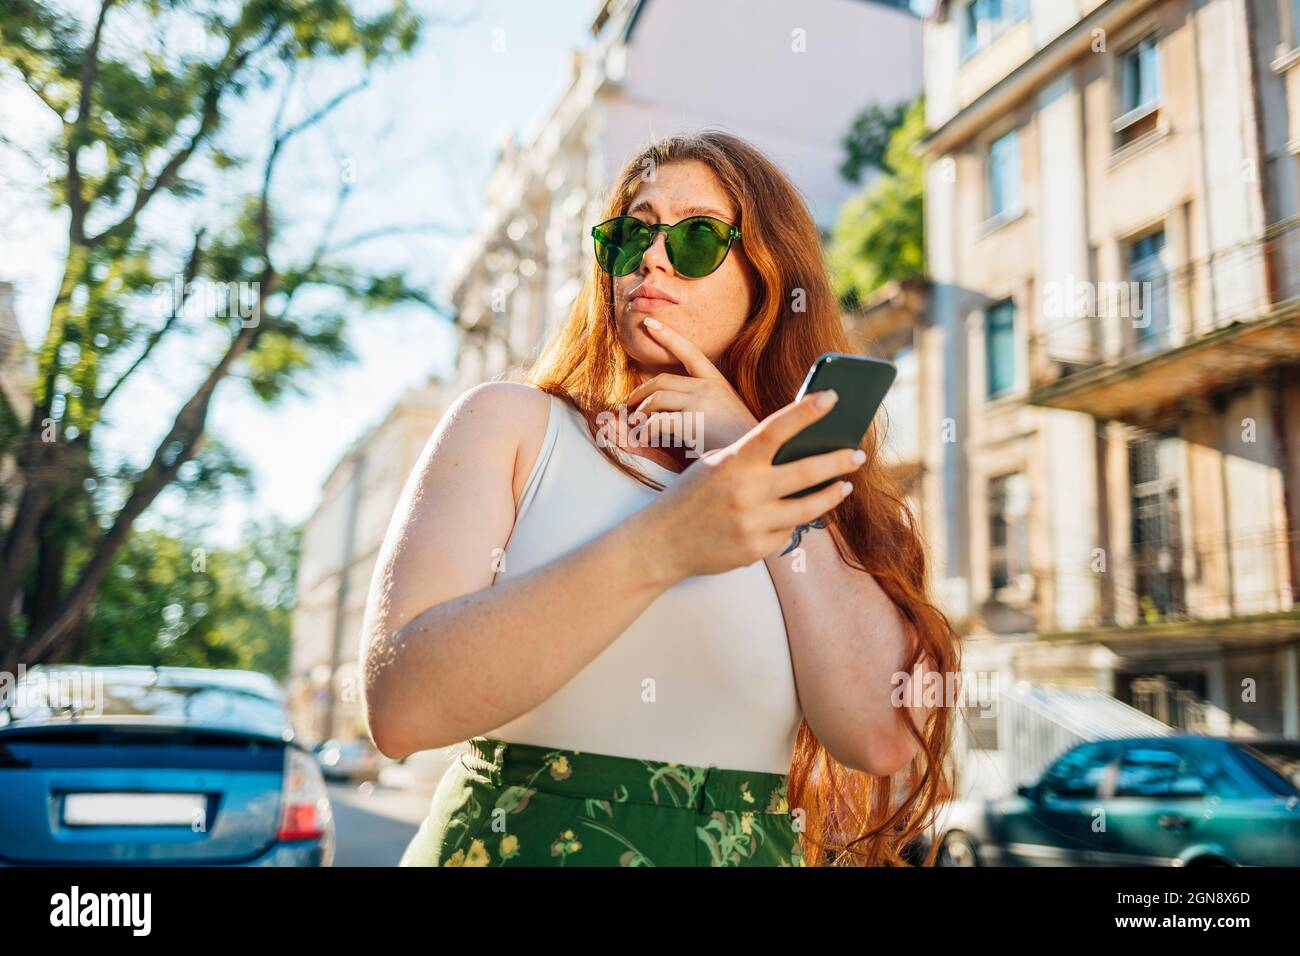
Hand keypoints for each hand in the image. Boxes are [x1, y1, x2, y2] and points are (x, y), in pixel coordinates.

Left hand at [622, 317, 758, 455]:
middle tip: (629, 404)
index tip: (649, 322)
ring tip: (636, 426)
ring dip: (641, 412)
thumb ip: (698, 402)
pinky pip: (658, 421)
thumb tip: (669, 403)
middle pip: (662, 381)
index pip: (689, 351)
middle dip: (640, 392)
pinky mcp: (694, 421)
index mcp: (717, 382)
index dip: (668, 335)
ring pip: (657, 399)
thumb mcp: (723, 412)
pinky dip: (646, 430)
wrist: (759, 457)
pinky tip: (646, 438)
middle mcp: (709, 387)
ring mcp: (702, 402)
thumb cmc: (738, 441)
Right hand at [637, 388, 865, 579]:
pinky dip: (790, 522)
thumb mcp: (714, 466)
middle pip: (806, 473)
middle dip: (838, 461)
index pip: (774, 429)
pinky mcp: (755, 550)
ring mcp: (752, 524)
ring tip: (844, 485)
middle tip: (858, 453)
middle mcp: (745, 492)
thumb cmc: (691, 496)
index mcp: (733, 463)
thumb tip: (799, 450)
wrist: (660, 544)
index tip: (833, 397)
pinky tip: (790, 515)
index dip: (805, 411)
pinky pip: (787, 532)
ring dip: (831, 495)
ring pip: (808, 509)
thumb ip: (752, 459)